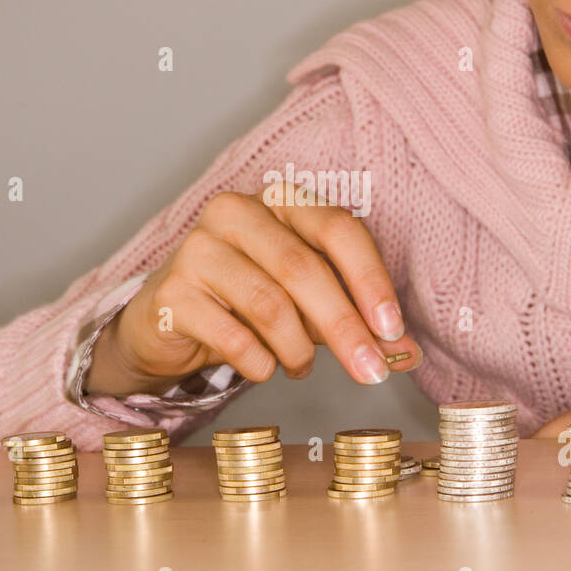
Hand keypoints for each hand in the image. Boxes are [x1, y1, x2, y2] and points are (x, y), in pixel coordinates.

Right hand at [103, 187, 420, 390]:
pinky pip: (232, 336)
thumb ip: (355, 320)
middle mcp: (236, 212)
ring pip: (269, 304)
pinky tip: (264, 368)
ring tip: (301, 367)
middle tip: (369, 371)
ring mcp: (198, 249)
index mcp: (279, 200)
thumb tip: (406, 354)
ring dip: (298, 348)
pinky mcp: (171, 293)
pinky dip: (260, 362)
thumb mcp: (307, 304)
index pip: (338, 228)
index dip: (370, 280)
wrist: (164, 321)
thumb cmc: (244, 301)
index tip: (392, 329)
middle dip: (345, 327)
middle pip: (304, 269)